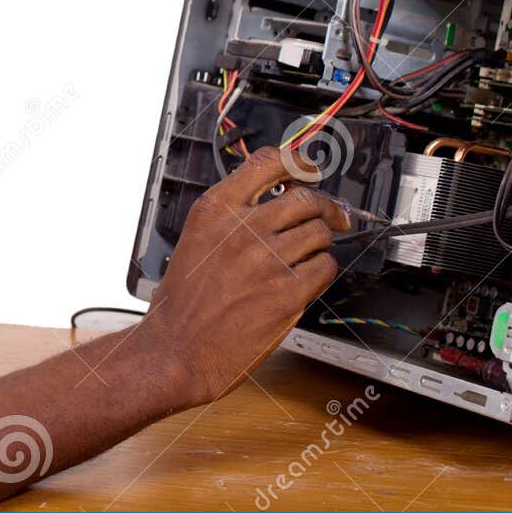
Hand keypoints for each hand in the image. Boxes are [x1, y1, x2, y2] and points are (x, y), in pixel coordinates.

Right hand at [141, 147, 350, 407]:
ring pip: (320, 233)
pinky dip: (322, 270)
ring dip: (321, 243)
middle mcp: (243, 228)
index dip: (297, 164)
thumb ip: (231, 217)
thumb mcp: (195, 240)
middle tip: (334, 215)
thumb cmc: (181, 303)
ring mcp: (267, 259)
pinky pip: (325, 267)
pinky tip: (308, 278)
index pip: (268, 163)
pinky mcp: (288, 292)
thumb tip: (272, 203)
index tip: (309, 170)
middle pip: (305, 197)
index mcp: (215, 209)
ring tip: (311, 255)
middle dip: (326, 206)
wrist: (176, 349)